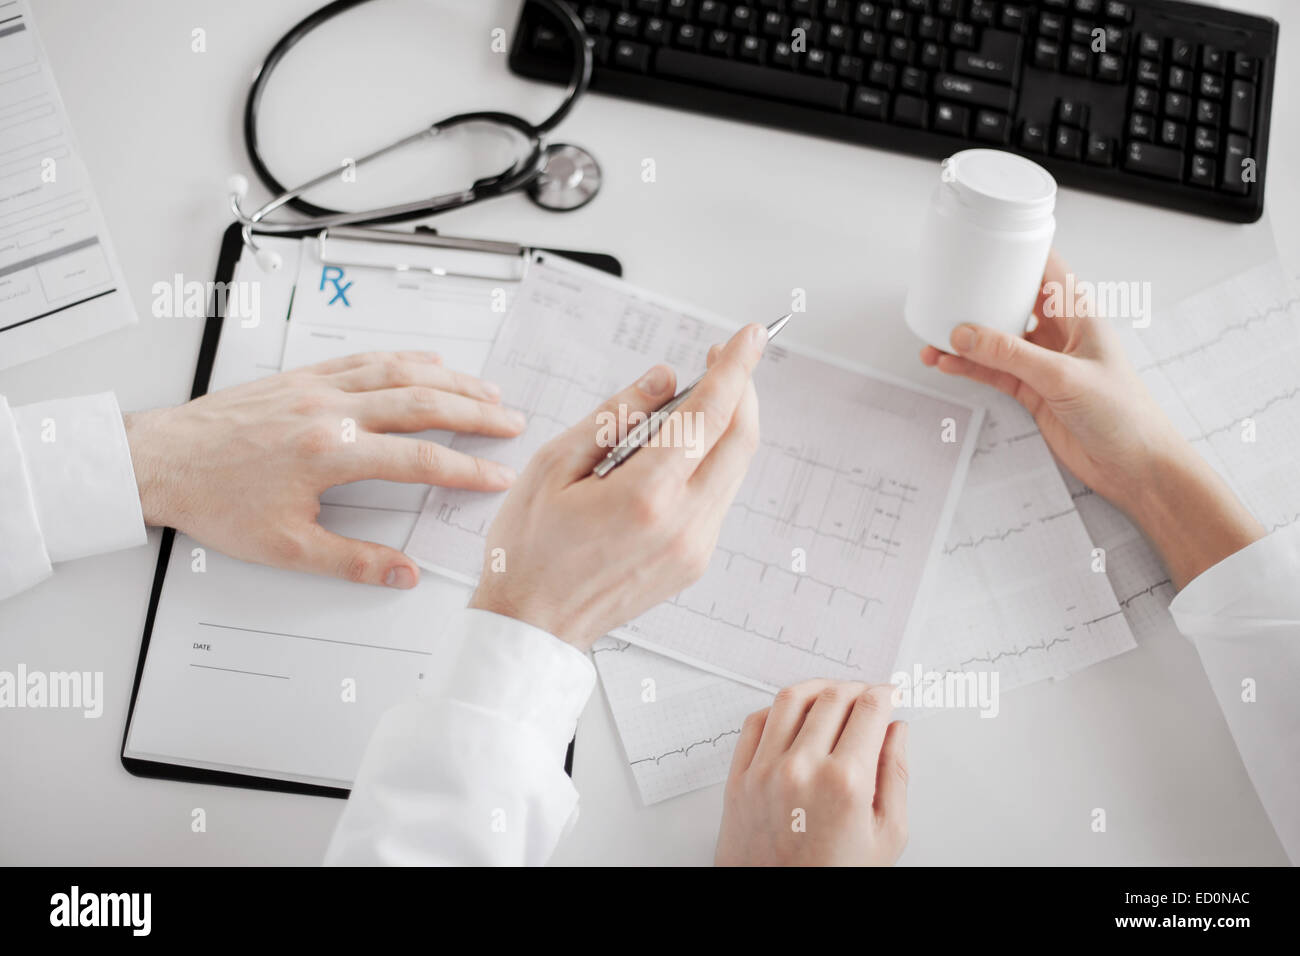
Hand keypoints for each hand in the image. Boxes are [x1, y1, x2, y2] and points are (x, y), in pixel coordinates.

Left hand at [125, 351, 523, 587]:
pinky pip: (366, 359)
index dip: (466, 469)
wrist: (162, 461)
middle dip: (474, 413)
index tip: (497, 476)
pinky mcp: (303, 377)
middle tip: (510, 422)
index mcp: (330, 453)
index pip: (419, 458)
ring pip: (399, 372)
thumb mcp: (286, 547)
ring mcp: (318, 387)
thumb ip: (352, 561)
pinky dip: (404, 359)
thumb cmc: (216, 501)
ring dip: (449, 380)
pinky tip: (428, 363)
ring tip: (486, 390)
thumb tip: (402, 573)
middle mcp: (330, 410)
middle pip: (422, 404)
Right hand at [468, 324, 765, 650]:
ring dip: (725, 427)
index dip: (735, 366)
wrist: (533, 626)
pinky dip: (709, 462)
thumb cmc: (528, 549)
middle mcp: (684, 524)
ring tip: (683, 409)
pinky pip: (718, 497)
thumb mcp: (554, 465)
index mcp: (647, 496)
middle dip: (741, 389)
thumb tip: (664, 379)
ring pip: (735, 469)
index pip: (711, 414)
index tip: (749, 335)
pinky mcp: (696, 561)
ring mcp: (696, 547)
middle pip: (741, 440)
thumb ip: (614, 414)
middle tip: (721, 359)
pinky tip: (673, 455)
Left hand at [715, 681, 907, 866]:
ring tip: (832, 695)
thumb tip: (897, 730)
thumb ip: (895, 775)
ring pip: (791, 699)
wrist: (778, 903)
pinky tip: (793, 714)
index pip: (869, 709)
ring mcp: (764, 769)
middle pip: (833, 697)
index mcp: (845, 782)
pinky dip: (777, 707)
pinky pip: (755, 721)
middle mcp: (802, 768)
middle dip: (856, 689)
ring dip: (818, 688)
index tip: (890, 695)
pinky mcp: (738, 776)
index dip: (885, 694)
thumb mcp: (885, 836)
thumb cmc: (833, 877)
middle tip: (867, 697)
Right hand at [921, 250, 1262, 587]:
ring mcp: (1044, 362)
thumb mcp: (1063, 377)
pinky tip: (948, 364)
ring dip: (966, 340)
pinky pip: (993, 371)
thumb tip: (966, 334)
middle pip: (1013, 303)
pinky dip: (969, 368)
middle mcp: (1060, 333)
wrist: (1135, 466)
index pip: (1045, 269)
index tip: (982, 246)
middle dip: (979, 299)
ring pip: (996, 341)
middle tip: (946, 296)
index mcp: (1079, 314)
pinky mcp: (1033, 390)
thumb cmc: (1124, 414)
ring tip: (934, 339)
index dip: (1016, 254)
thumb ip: (1011, 355)